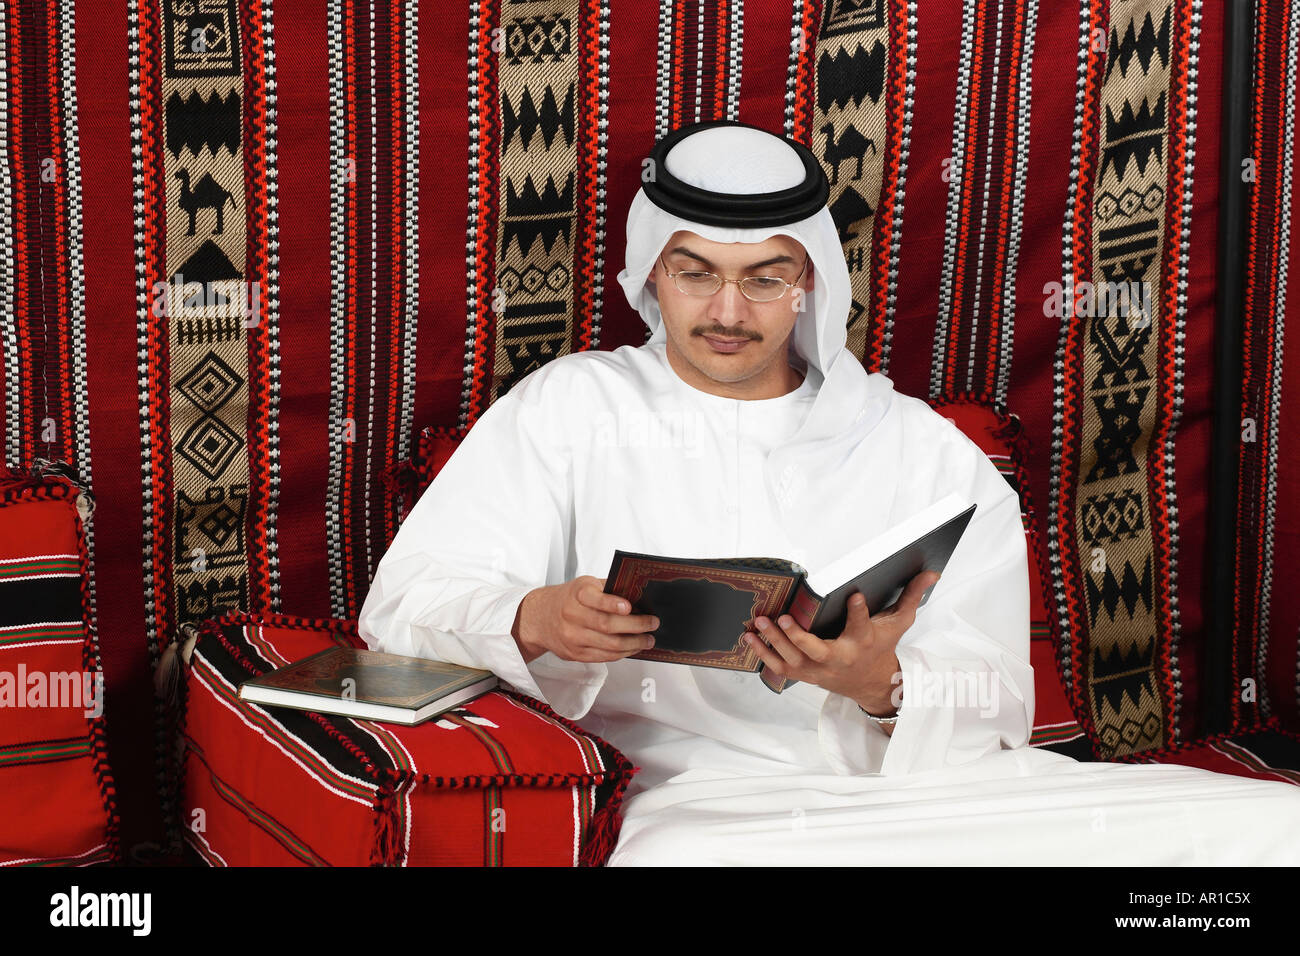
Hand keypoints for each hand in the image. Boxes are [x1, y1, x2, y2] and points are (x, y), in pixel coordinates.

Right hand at [512, 575, 659, 663]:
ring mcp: (572, 638)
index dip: (612, 604)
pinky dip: (623, 653)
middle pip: (607, 625)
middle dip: (635, 626)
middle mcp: (571, 616)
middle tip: (653, 624)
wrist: (540, 617)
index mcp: (576, 594)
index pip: (594, 599)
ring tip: (648, 640)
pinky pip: (604, 657)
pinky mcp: (575, 654)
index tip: (629, 607)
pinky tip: (633, 647)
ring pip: (609, 645)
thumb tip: (640, 597)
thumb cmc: (571, 598)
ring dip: (634, 644)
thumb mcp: (586, 585)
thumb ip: (609, 589)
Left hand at [742, 569, 940, 712]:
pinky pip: (779, 666)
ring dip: (774, 641)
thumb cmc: (881, 647)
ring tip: (758, 622)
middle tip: (783, 616)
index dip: (859, 612)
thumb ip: (912, 595)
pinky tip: (747, 637)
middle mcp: (838, 658)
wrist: (870, 684)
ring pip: (793, 659)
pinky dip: (762, 653)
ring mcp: (817, 669)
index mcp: (862, 643)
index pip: (862, 627)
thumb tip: (932, 572)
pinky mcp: (803, 673)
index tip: (854, 595)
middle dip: (798, 636)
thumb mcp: (898, 623)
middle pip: (817, 651)